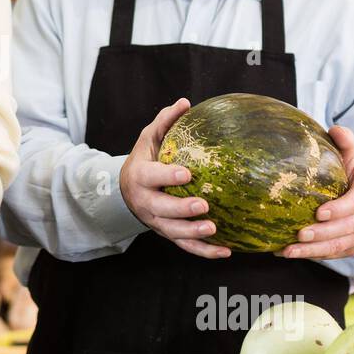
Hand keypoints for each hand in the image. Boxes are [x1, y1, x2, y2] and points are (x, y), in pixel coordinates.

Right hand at [119, 98, 229, 259]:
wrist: (129, 189)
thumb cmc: (146, 159)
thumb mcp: (149, 138)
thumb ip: (165, 122)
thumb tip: (185, 102)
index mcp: (140, 176)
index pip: (151, 177)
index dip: (166, 176)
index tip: (186, 174)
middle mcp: (145, 202)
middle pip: (161, 209)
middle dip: (181, 209)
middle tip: (202, 205)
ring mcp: (156, 221)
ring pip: (172, 231)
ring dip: (192, 232)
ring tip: (213, 229)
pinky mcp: (167, 234)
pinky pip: (185, 246)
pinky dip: (204, 251)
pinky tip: (225, 251)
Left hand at [282, 125, 353, 259]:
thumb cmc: (348, 175)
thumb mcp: (349, 158)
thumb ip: (346, 143)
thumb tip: (336, 128)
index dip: (340, 210)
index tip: (319, 212)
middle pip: (345, 230)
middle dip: (322, 234)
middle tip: (299, 234)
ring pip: (336, 248)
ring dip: (311, 251)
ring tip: (287, 250)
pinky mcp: (349, 249)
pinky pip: (329, 256)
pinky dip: (309, 255)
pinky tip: (285, 252)